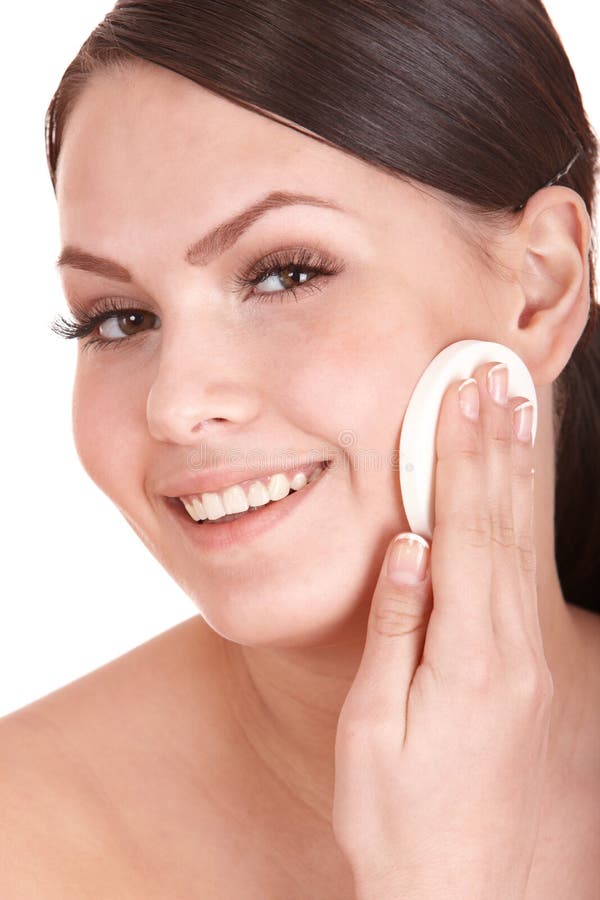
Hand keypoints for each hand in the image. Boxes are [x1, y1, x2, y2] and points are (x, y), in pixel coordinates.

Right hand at [332, 361, 553, 899]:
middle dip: (500, 445)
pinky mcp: (554, 688)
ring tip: (518, 417)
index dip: (463, 453)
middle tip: (500, 377)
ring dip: (519, 479)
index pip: (469, 529)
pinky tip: (521, 507)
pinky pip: (536, 591)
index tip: (461, 393)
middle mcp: (524, 655)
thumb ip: (396, 633)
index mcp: (473, 660)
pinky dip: (527, 534)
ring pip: (530, 553)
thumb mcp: (371, 735)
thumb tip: (409, 551)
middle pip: (510, 527)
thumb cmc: (406, 833)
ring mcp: (548, 671)